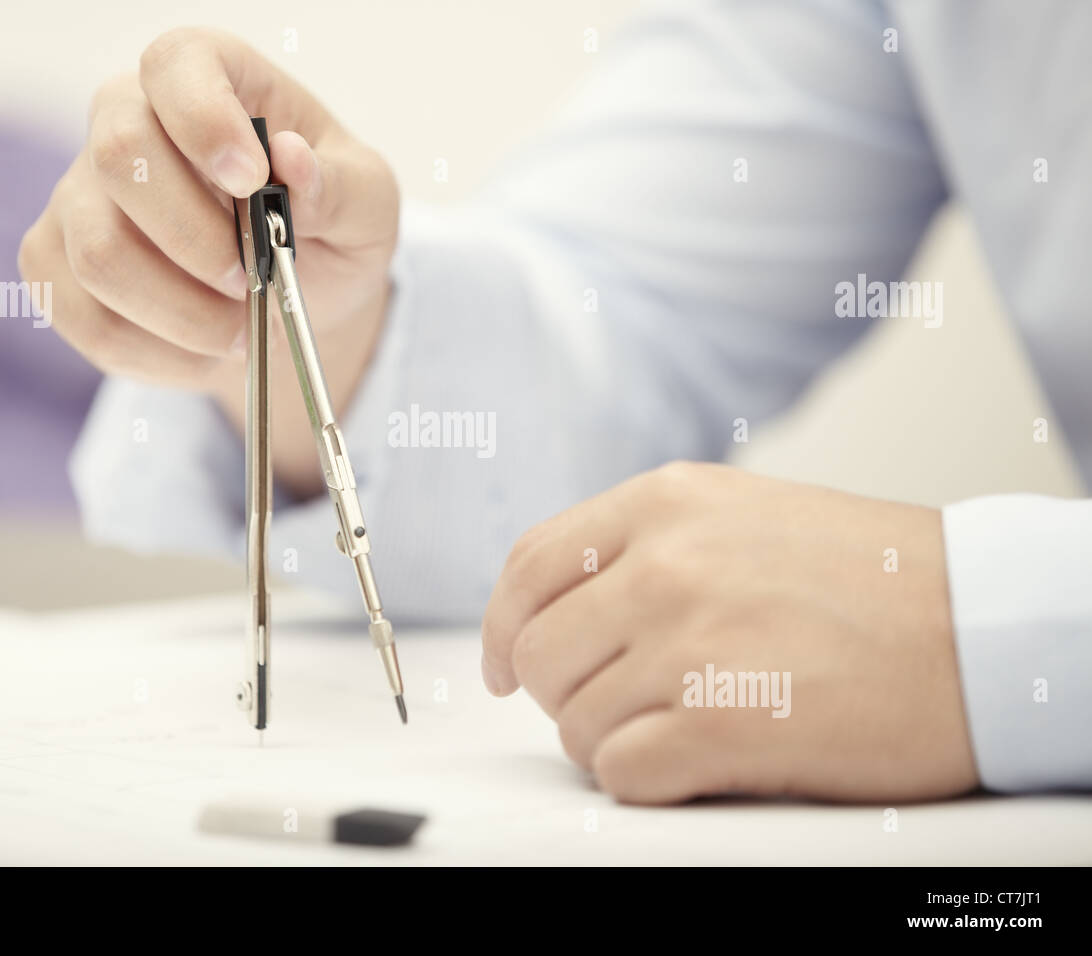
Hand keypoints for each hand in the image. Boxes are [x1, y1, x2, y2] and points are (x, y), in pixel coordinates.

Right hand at [18, 28, 398, 494]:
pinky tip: (201, 353)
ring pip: (97, 254)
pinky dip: (155, 354)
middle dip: (196, 241)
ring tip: (238, 330)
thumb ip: (340, 185)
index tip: (250, 179)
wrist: (298, 293)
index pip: (176, 65)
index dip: (205, 119)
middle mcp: (125, 120)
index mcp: (208, 77)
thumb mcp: (366, 203)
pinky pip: (83, 317)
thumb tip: (293, 161)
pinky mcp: (57, 264)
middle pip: (119, 158)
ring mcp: (80, 194)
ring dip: (181, 313)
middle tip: (251, 281)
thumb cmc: (329, 225)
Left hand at [480, 461, 979, 803]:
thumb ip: (649, 544)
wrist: (985, 629)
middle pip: (538, 653)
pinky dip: (644, 778)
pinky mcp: (722, 725)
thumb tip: (563, 604)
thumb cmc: (877, 582)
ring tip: (682, 728)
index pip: (529, 566)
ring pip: (573, 720)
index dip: (501, 626)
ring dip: (612, 739)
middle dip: (565, 693)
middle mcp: (666, 564)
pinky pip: (620, 771)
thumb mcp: (748, 516)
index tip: (503, 666)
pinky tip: (695, 762)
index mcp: (666, 503)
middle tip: (622, 705)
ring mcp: (690, 644)